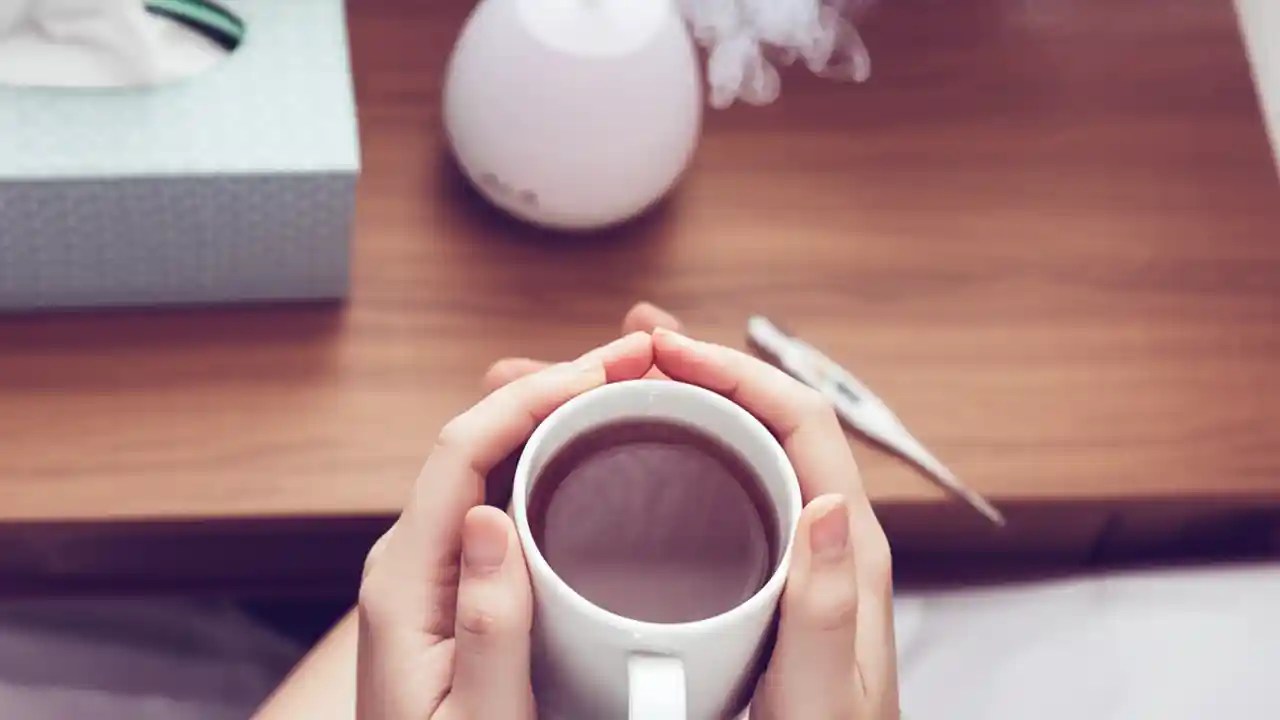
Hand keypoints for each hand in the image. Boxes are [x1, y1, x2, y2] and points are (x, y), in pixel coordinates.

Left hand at [356, 332, 654, 719]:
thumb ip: (486, 632)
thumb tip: (493, 517)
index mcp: (406, 580)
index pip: (464, 449)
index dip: (535, 394)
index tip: (608, 372)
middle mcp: (415, 558)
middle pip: (482, 437)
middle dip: (560, 384)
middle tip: (642, 360)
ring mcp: (438, 568)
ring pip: (498, 458)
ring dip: (562, 411)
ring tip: (634, 386)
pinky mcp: (464, 583)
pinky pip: (509, 493)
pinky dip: (558, 455)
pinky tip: (604, 448)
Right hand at [486, 303, 900, 718]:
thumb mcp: (824, 695)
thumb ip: (823, 610)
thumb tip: (823, 503)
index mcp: (844, 546)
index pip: (797, 418)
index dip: (732, 368)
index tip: (662, 350)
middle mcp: (815, 534)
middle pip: (754, 418)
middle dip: (681, 372)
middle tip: (608, 349)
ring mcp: (782, 550)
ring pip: (726, 449)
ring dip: (664, 405)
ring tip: (591, 387)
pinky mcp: (752, 574)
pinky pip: (710, 490)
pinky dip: (662, 456)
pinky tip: (614, 460)